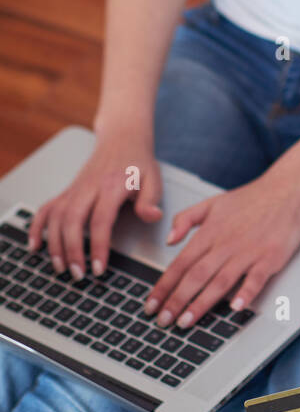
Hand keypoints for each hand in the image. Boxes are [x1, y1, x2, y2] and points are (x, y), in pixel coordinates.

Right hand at [28, 125, 161, 279]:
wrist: (122, 137)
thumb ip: (151, 200)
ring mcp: (75, 189)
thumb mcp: (153, 178)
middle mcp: (89, 187)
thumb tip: (152, 216)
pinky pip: (46, 208)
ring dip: (54, 244)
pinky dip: (37, 227)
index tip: (99, 268)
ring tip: (60, 267)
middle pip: (72, 220)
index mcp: (112, 186)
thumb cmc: (138, 162)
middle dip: (72, 250)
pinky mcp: (67, 191)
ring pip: (56, 217)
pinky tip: (35, 245)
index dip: (98, 246)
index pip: (101, 220)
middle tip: (78, 274)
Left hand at [141, 171, 299, 326]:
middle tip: (163, 321)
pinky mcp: (270, 257)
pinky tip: (236, 307)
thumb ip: (186, 219)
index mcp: (210, 232)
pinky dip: (246, 292)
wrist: (287, 189)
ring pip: (220, 281)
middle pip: (195, 276)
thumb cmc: (252, 198)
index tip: (151, 304)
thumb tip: (169, 240)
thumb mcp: (212, 202)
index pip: (180, 263)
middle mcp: (226, 244)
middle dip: (176, 301)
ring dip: (201, 303)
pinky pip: (256, 278)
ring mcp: (248, 251)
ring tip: (186, 322)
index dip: (163, 286)